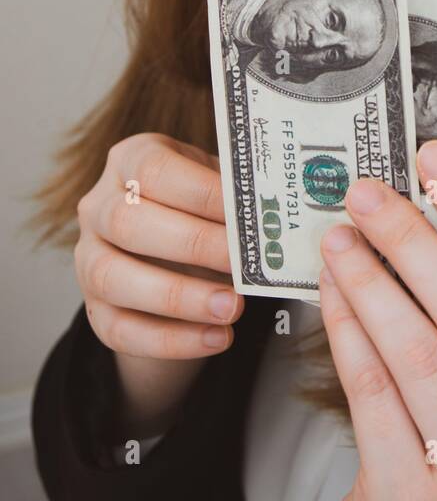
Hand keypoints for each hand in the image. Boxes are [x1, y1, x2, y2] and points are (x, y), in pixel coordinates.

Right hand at [74, 133, 244, 432]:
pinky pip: (119, 330)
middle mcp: (99, 207)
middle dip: (193, 245)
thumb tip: (285, 205)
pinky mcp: (94, 310)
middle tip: (244, 267)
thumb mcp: (215, 186)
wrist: (166, 254)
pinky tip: (216, 338)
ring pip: (114, 277)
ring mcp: (87, 259)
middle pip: (129, 222)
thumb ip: (237, 192)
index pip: (155, 169)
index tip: (246, 216)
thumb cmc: (201, 210)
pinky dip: (171, 340)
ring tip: (231, 309)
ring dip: (177, 297)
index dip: (202, 193)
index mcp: (130, 160)